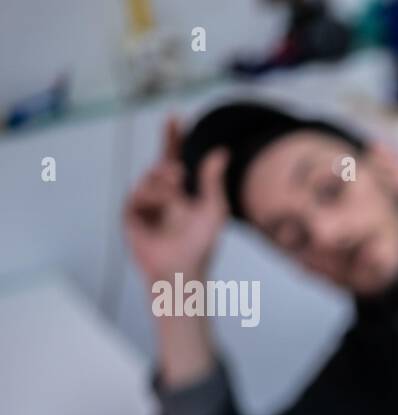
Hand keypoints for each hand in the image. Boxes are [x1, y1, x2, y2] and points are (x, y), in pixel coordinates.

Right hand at [123, 116, 228, 288]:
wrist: (182, 271)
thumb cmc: (201, 245)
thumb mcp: (213, 210)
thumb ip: (213, 181)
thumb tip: (221, 152)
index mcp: (181, 191)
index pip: (175, 157)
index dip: (173, 137)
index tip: (175, 116)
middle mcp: (162, 194)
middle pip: (158, 163)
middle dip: (168, 164)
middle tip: (180, 175)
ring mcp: (145, 204)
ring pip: (148, 177)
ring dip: (162, 183)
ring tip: (175, 195)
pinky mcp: (131, 215)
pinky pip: (136, 194)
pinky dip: (151, 196)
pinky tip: (162, 206)